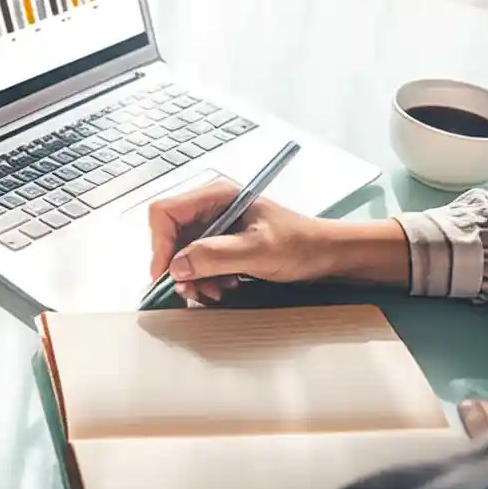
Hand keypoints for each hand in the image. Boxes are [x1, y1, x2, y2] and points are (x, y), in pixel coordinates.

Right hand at [148, 180, 408, 302]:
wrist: (327, 256)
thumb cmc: (300, 245)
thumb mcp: (258, 251)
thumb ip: (215, 256)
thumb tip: (176, 266)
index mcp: (215, 195)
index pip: (165, 213)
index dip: (160, 243)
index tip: (167, 273)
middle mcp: (210, 207)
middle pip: (170, 235)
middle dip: (178, 266)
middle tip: (190, 291)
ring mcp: (215, 225)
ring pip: (182, 252)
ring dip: (192, 277)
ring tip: (212, 293)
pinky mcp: (222, 243)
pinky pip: (198, 262)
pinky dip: (204, 279)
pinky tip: (222, 288)